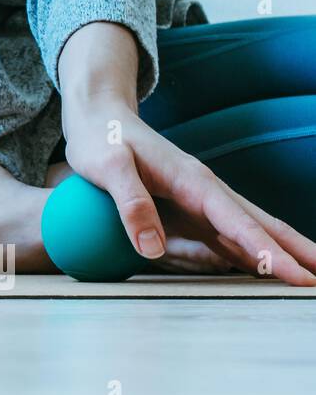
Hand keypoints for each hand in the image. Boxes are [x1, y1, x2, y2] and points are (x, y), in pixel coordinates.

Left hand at [58, 23, 315, 285]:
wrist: (100, 116)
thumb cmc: (101, 140)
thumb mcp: (106, 168)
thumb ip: (130, 204)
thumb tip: (151, 249)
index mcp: (192, 181)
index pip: (239, 224)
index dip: (269, 253)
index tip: (298, 277)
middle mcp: (205, 190)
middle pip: (261, 225)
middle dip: (297, 252)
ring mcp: (200, 200)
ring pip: (250, 230)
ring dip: (282, 253)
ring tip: (309, 278)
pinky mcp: (188, 207)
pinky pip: (226, 234)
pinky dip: (252, 251)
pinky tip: (266, 269)